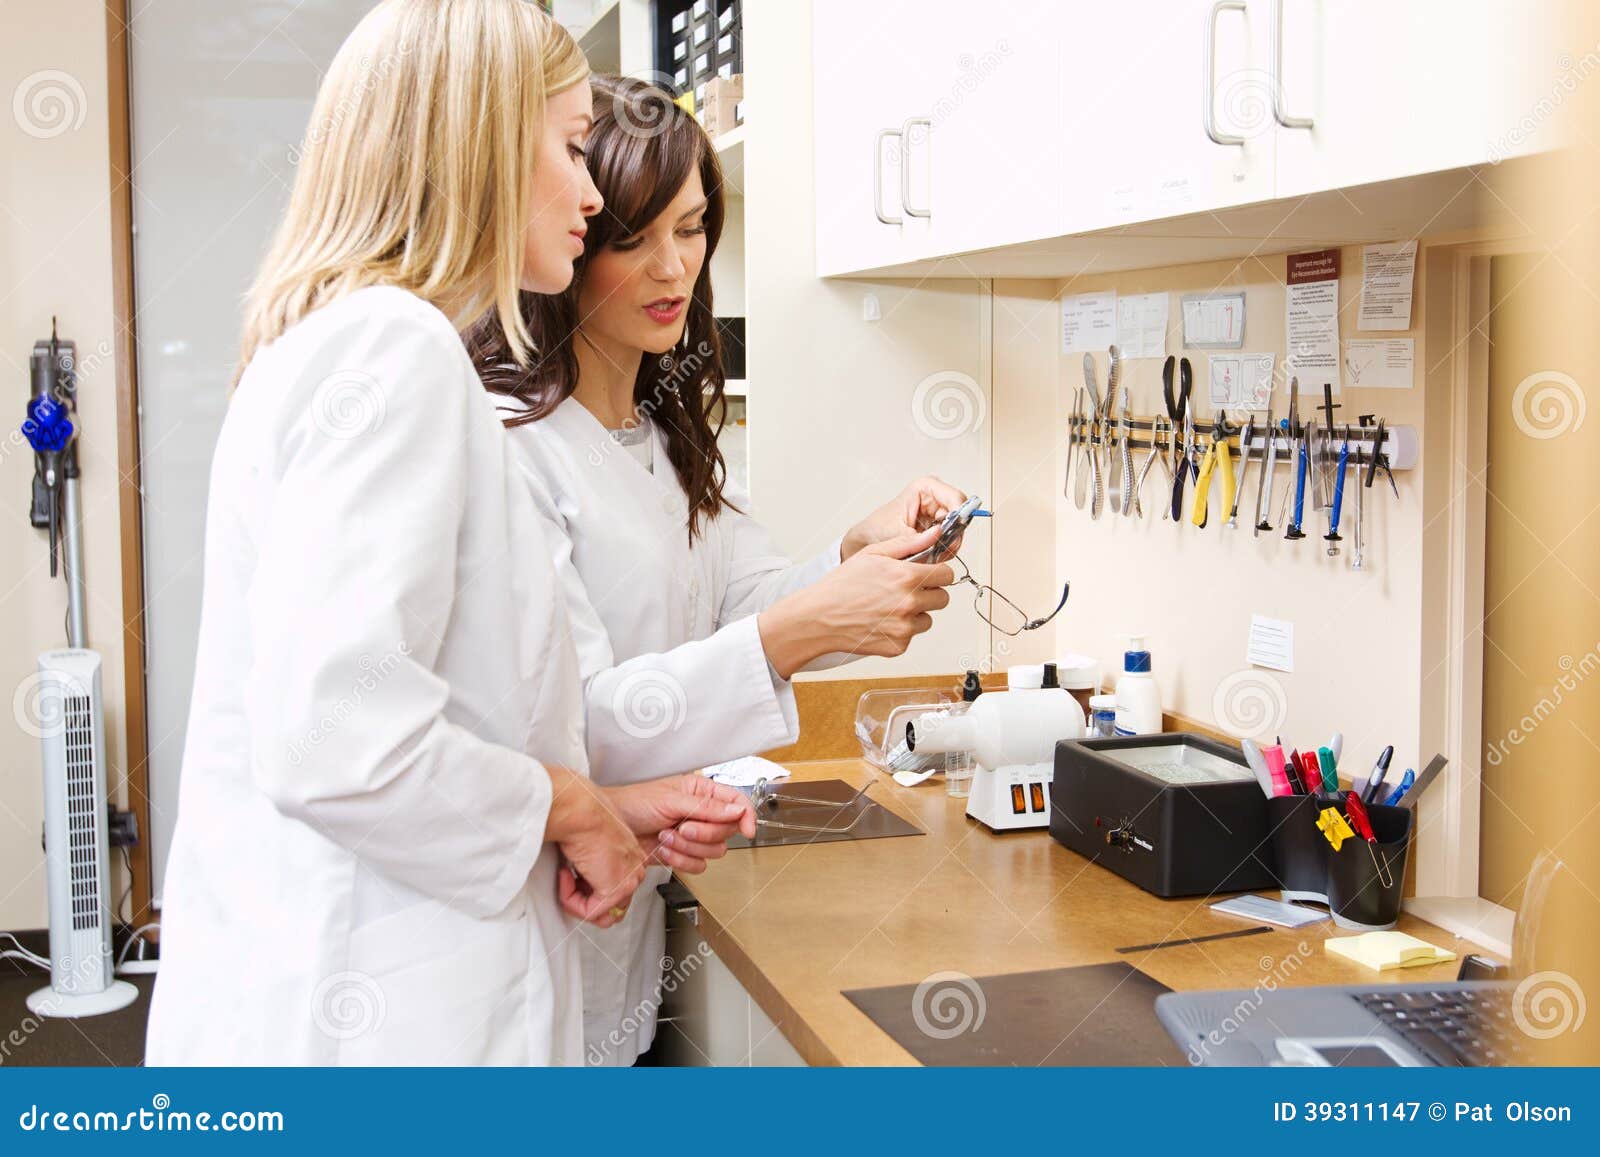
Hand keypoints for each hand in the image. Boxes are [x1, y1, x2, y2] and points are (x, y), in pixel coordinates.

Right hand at [545, 767, 647, 926]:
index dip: (589, 887)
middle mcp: (635, 869)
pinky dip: (570, 899)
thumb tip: (580, 873)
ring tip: (566, 878)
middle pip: (612, 906)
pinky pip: (588, 912)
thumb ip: (593, 861)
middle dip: (585, 898)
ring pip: (601, 914)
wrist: (581, 811)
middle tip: (568, 880)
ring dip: (577, 902)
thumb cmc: (584, 816)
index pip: (619, 890)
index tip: (573, 874)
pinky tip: (565, 875)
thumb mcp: (591, 839)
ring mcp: (628, 882)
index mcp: (633, 856)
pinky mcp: (614, 891)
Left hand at [610, 773, 756, 874]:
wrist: (611, 829)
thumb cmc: (634, 804)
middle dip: (704, 833)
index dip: (746, 816)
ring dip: (688, 847)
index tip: (747, 829)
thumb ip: (707, 807)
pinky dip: (681, 860)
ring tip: (667, 836)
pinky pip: (698, 864)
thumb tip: (736, 809)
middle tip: (683, 827)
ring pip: (714, 851)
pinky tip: (665, 850)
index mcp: (702, 792)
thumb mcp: (671, 800)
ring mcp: (694, 835)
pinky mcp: (684, 854)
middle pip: (726, 831)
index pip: (737, 802)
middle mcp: (701, 813)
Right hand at [758, 525, 955, 678]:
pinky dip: (900, 630)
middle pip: (943, 599)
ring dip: (916, 614)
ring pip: (928, 619)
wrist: (818, 617)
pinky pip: (911, 636)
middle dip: (929, 593)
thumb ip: (909, 544)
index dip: (938, 573)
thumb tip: (936, 535)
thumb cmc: (842, 585)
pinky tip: (880, 621)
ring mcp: (905, 628)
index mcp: (907, 577)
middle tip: (905, 591)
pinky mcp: (898, 646)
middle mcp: (910, 603)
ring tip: (888, 607)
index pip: (947, 575)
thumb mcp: (873, 554)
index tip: (929, 574)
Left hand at [841, 476, 967, 560]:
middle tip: (943, 549)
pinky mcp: (939, 526)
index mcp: (925, 488)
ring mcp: (939, 511)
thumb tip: (942, 540)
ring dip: (949, 544)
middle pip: (960, 515)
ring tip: (934, 554)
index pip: (956, 498)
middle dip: (953, 534)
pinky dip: (945, 548)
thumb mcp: (899, 533)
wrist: (868, 538)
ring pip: (958, 529)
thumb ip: (922, 538)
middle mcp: (935, 497)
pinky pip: (951, 537)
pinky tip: (933, 554)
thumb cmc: (878, 528)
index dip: (960, 515)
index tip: (954, 532)